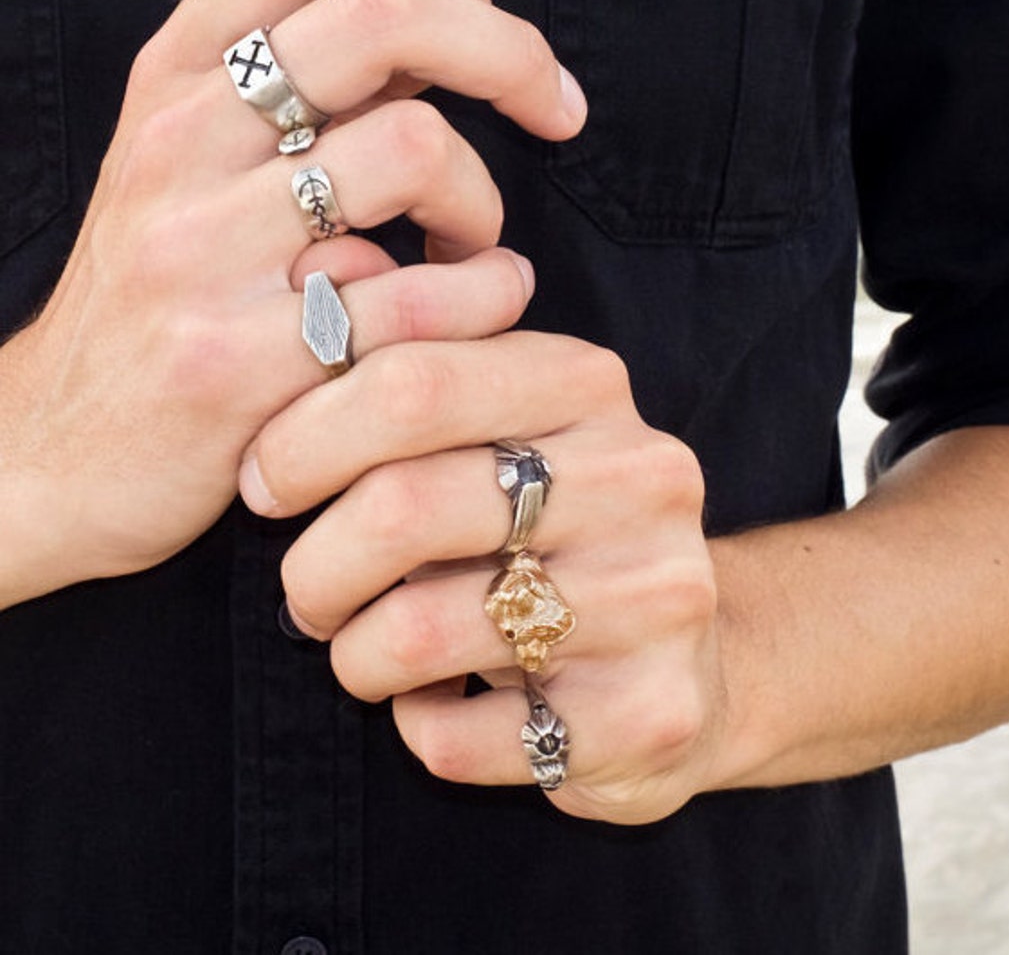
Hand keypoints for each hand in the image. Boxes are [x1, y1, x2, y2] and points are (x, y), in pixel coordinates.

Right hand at [0, 0, 585, 606]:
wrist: (58, 454)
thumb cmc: (162, 303)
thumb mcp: (202, 169)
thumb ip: (320, 83)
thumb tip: (459, 0)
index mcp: (177, 77)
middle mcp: (183, 141)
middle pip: (385, 15)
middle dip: (509, 53)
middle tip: (560, 110)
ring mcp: (205, 250)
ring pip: (413, 149)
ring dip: (484, 201)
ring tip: (477, 249)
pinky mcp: (243, 360)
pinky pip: (415, 296)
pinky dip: (482, 298)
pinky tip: (474, 310)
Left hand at [240, 330, 723, 824]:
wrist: (687, 653)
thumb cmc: (557, 527)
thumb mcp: (505, 429)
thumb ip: (417, 381)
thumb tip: (298, 326)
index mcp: (588, 385)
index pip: (411, 380)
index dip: (302, 435)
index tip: (265, 483)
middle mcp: (640, 477)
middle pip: (401, 506)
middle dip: (313, 566)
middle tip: (306, 594)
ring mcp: (656, 597)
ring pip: (415, 631)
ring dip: (355, 654)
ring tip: (368, 652)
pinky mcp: (649, 712)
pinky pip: (457, 737)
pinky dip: (417, 725)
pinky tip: (444, 701)